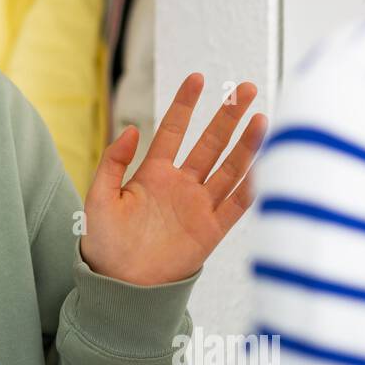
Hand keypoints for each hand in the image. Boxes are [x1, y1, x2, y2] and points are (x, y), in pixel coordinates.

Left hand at [80, 73, 266, 285]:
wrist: (122, 285)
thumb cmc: (105, 243)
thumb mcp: (99, 198)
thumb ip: (113, 163)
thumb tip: (131, 128)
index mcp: (153, 174)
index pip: (174, 130)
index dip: (185, 104)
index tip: (198, 78)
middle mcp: (181, 185)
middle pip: (210, 143)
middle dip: (228, 116)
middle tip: (246, 88)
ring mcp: (199, 206)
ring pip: (229, 168)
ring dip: (246, 144)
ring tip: (262, 118)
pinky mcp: (212, 230)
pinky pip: (237, 204)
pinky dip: (252, 185)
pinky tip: (265, 163)